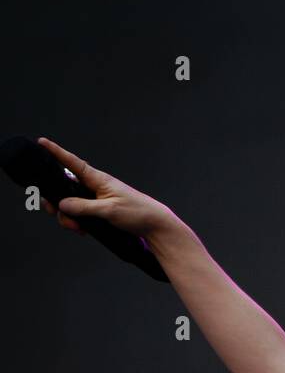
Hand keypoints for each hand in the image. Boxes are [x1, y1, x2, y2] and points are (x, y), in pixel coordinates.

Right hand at [36, 136, 175, 238]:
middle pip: (65, 187)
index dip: (56, 152)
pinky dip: (78, 222)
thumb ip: (84, 207)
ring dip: (68, 216)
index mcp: (97, 179)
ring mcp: (96, 198)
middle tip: (56, 213)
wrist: (155, 226)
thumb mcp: (108, 210)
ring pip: (71, 203)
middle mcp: (94, 186)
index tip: (42, 142)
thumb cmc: (137, 212)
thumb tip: (62, 204)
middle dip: (57, 202)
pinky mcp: (99, 211)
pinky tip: (82, 230)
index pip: (72, 162)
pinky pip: (81, 213)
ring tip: (77, 228)